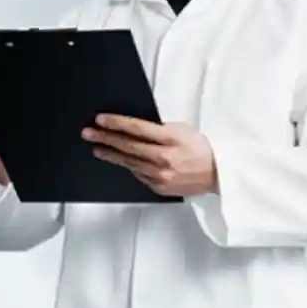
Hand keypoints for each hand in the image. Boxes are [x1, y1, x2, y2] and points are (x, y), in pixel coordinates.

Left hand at [82, 114, 216, 196]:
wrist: (218, 173)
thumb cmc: (200, 147)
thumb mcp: (181, 130)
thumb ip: (158, 129)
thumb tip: (131, 128)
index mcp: (171, 138)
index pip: (137, 128)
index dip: (116, 123)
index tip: (100, 119)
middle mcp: (164, 158)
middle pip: (128, 146)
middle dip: (106, 138)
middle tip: (88, 133)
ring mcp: (161, 175)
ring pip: (130, 163)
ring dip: (111, 155)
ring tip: (97, 149)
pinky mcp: (160, 188)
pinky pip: (139, 175)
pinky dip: (129, 167)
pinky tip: (119, 161)